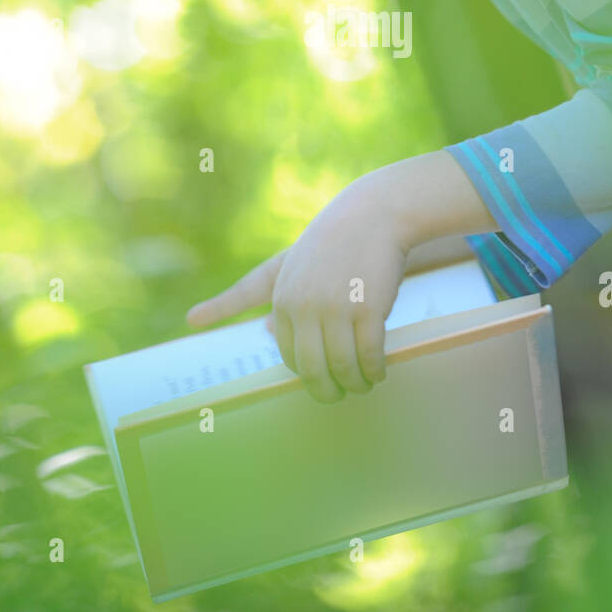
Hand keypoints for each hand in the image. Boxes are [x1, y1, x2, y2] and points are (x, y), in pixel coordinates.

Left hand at [186, 180, 407, 403]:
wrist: (372, 215)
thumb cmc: (332, 243)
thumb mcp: (291, 266)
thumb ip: (270, 298)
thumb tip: (232, 326)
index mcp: (283, 300)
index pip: (289, 355)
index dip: (307, 374)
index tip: (320, 381)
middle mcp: (305, 307)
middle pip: (312, 369)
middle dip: (326, 391)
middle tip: (339, 396)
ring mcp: (336, 309)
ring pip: (343, 367)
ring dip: (356, 384)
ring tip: (365, 384)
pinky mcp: (368, 309)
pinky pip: (369, 356)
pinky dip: (375, 370)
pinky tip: (380, 371)